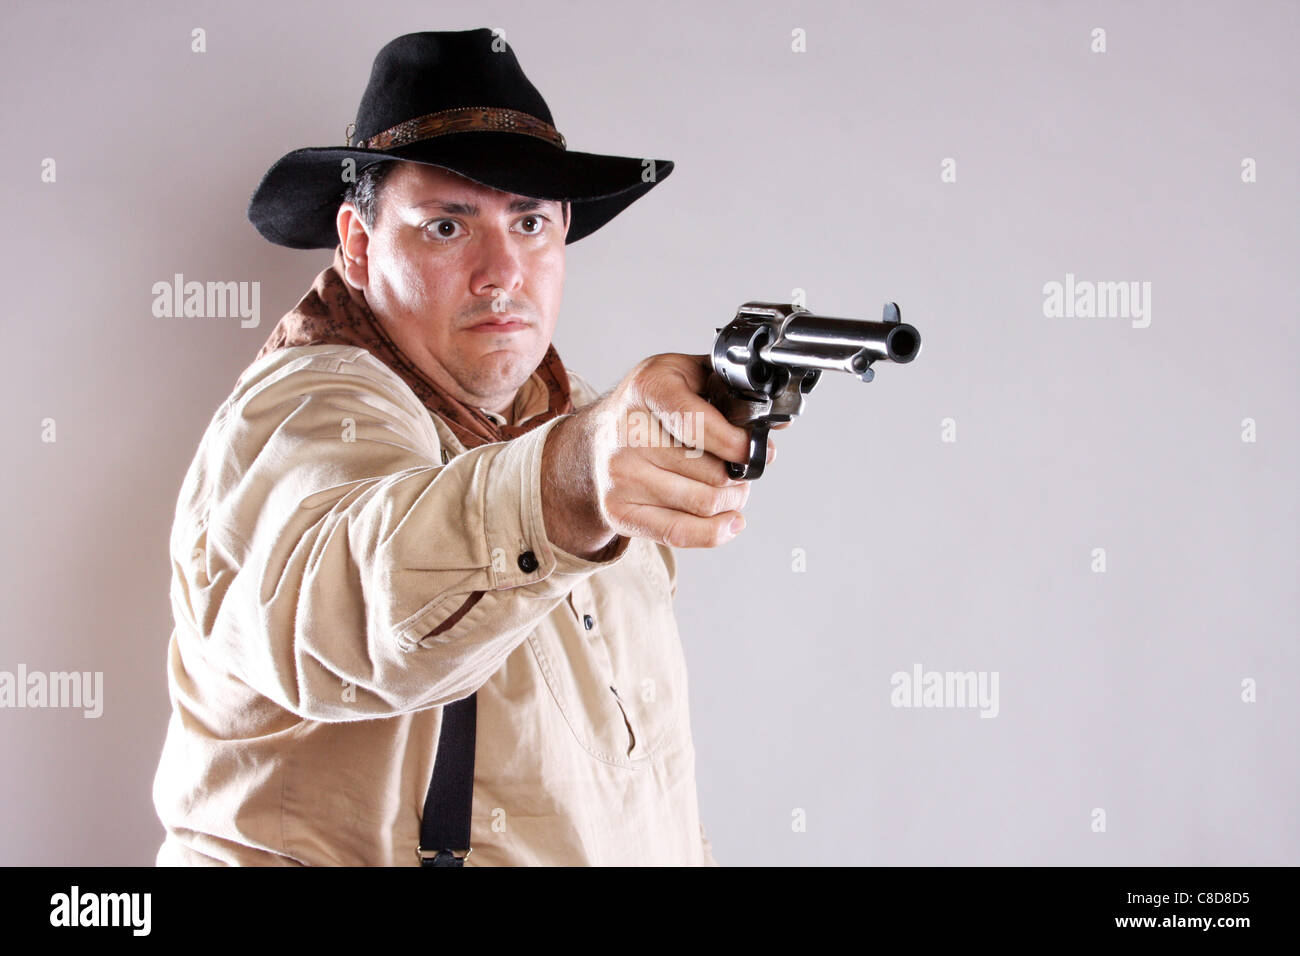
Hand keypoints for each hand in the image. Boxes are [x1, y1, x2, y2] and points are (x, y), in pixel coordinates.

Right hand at [541, 354, 775, 555]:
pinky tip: (729, 520)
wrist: (595, 440)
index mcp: (647, 388)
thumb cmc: (650, 407)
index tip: (756, 450)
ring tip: (733, 489)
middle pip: (710, 471)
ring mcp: (621, 476)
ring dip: (732, 501)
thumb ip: (728, 389)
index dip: (738, 443)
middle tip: (744, 469)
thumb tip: (776, 423)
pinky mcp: (620, 511)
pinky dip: (715, 532)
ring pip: (704, 503)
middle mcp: (627, 433)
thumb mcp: (685, 374)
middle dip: (741, 474)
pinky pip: (679, 533)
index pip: (699, 423)